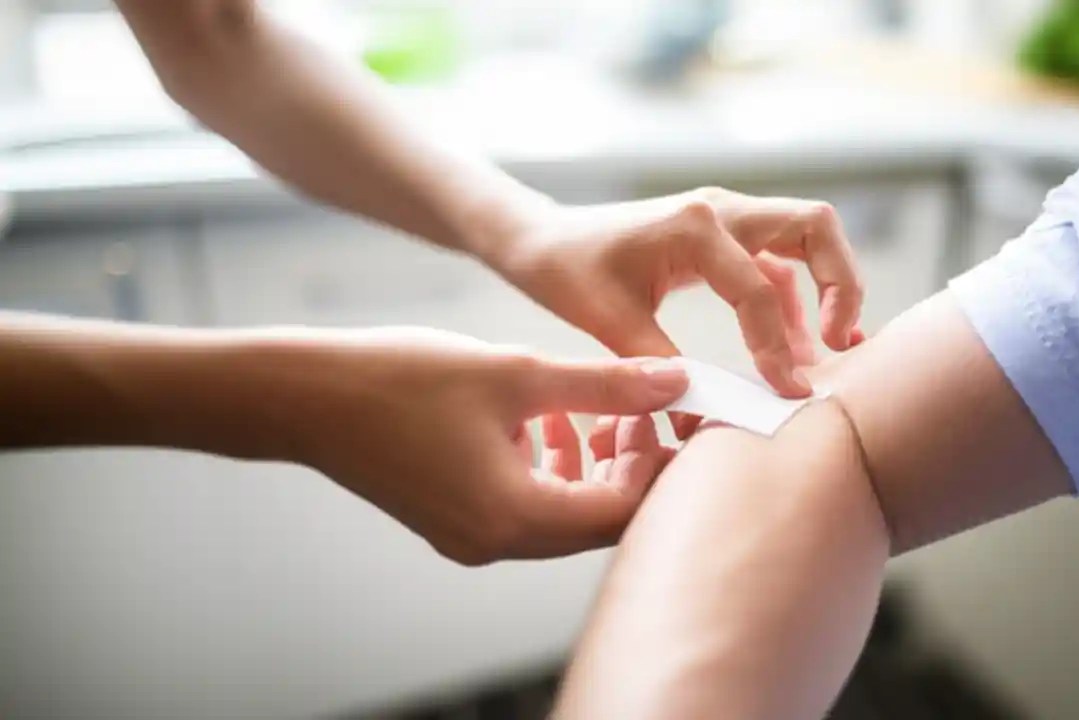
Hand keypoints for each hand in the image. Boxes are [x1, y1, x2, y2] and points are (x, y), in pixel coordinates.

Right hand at [284, 327, 687, 564]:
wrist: (306, 398)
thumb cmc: (401, 380)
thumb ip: (604, 385)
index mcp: (515, 517)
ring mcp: (473, 538)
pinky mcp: (456, 522)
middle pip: (598, 521)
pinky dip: (551, 469)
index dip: (658, 465)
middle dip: (629, 466)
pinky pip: (527, 508)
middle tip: (637, 410)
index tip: (668, 414)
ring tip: (592, 409)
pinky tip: (545, 419)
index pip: (622, 512)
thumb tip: (675, 383)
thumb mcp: (516, 373)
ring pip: (564, 514)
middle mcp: (496, 543)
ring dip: (591, 465)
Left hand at [496, 187, 863, 404]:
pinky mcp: (724, 235)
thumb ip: (660, 365)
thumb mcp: (609, 323)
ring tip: (830, 350)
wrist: (540, 239)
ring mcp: (726, 216)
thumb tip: (702, 419)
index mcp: (693, 226)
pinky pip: (779, 259)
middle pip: (815, 227)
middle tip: (839, 343)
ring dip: (828, 286)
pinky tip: (793, 346)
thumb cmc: (565, 272)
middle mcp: (720, 209)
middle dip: (841, 283)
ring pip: (807, 235)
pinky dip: (797, 296)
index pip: (760, 290)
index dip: (777, 347)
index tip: (786, 393)